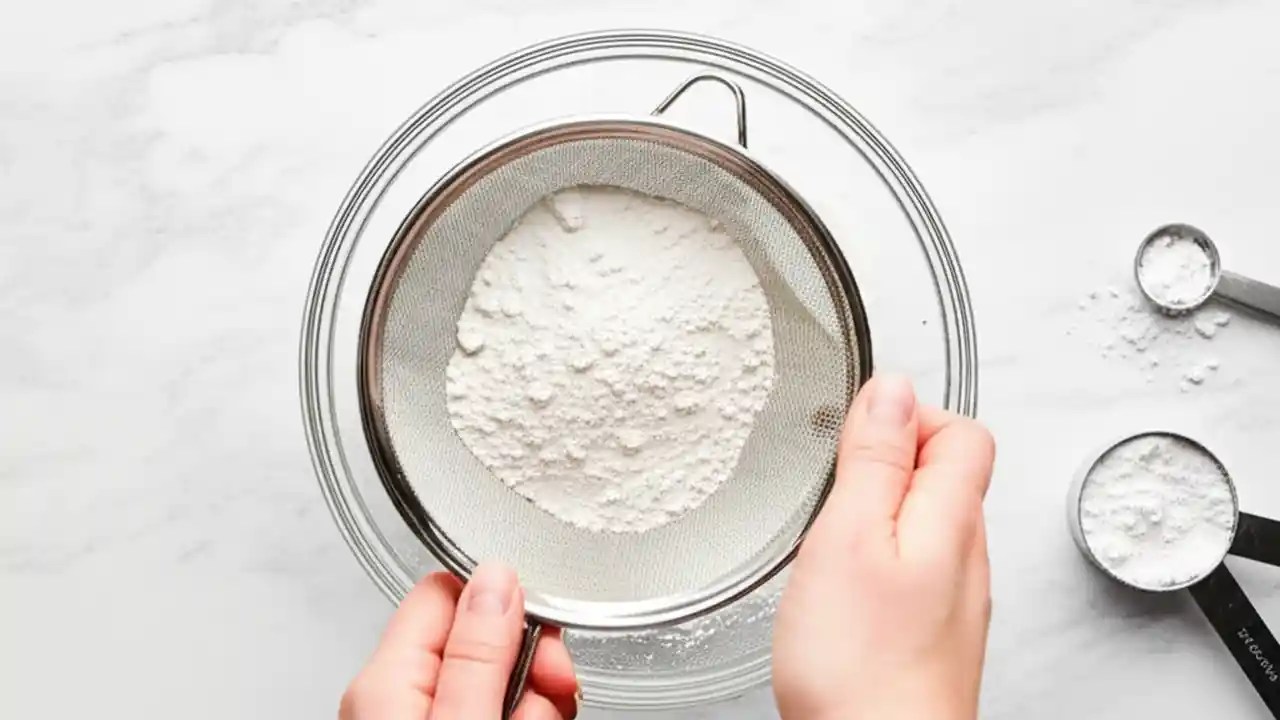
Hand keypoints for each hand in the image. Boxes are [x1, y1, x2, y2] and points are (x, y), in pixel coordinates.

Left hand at [341, 563, 578, 719]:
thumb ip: (479, 653)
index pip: (446, 590)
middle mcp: (399, 698)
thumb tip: (496, 577)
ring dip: (535, 701)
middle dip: (530, 663)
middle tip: (547, 695)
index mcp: (386, 680)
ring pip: (501, 678)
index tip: (539, 638)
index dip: (503, 603)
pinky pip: (501, 709)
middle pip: (483, 635)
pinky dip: (527, 719)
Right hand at [773, 374, 994, 719]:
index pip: (965, 432)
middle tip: (835, 483)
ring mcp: (951, 601)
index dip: (911, 414)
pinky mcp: (927, 635)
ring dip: (880, 511)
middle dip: (890, 461)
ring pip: (926, 524)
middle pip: (947, 476)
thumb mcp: (852, 537)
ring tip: (832, 533)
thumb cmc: (862, 667)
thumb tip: (893, 391)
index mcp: (953, 521)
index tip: (857, 432)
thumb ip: (876, 460)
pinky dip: (878, 558)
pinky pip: (912, 569)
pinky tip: (841, 585)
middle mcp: (966, 558)